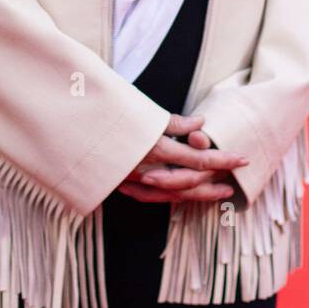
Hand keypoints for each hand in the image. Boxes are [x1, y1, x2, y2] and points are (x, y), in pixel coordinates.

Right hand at [117, 112, 249, 203]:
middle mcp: (145, 168)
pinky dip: (168, 197)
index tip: (242, 159)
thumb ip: (172, 122)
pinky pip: (149, 197)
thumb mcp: (141, 110)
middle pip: (188, 183)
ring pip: (171, 194)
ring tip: (216, 192)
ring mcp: (131, 180)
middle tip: (235, 179)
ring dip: (196, 194)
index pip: (196, 159)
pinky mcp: (119, 183)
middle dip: (214, 181)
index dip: (221, 160)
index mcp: (152, 147)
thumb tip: (201, 124)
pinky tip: (179, 195)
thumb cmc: (105, 112)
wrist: (67, 126)